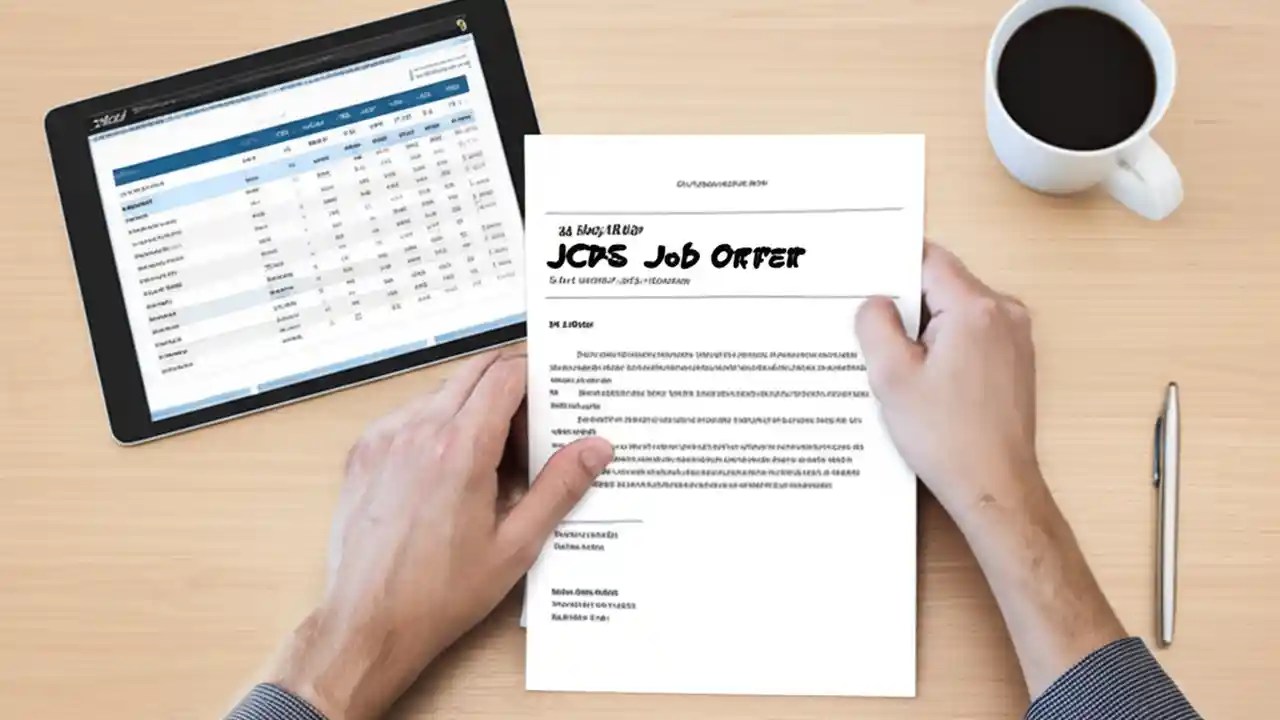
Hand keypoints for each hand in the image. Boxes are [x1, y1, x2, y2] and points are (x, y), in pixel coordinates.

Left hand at [268, 351, 612, 719]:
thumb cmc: (439, 594)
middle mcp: (417, 430)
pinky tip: (450, 469)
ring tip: (492, 457)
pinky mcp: (363, 452)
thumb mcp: (515, 545)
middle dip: (508, 386)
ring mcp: (384, 438)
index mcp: (461, 448)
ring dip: (472, 405)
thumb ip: (559, 488)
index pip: (506, 375)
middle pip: (474, 371)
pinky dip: (435, 424)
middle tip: (530, 426)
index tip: (553, 393)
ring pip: (441, 391)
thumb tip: (595, 448)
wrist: (368, 624)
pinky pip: (409, 415)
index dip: (536, 376)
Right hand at [855, 242, 1122, 694]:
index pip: (929, 259)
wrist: (995, 486)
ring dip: (925, 331)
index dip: (893, 269)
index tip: (869, 285)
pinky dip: (945, 348)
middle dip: (907, 308)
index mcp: (975, 309)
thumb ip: (875, 324)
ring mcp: (1015, 337)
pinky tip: (926, 383)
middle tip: (879, 342)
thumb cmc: (950, 440)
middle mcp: (1004, 314)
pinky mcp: (1015, 360)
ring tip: (904, 370)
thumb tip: (876, 302)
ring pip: (956, 311)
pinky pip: (971, 335)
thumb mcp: (891, 377)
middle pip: (942, 284)